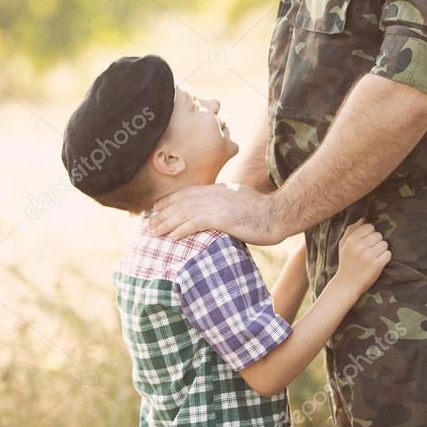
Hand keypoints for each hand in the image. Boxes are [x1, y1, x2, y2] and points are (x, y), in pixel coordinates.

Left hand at [146, 183, 279, 244]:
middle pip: (182, 202)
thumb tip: (216, 214)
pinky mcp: (223, 218)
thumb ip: (226, 204)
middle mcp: (216, 194)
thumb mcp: (241, 202)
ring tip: (153, 233)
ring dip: (167, 223)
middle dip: (163, 213)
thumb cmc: (264, 213)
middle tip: (148, 224)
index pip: (188, 193)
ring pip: (185, 212)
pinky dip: (182, 230)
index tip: (155, 208)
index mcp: (220, 189)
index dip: (170, 201)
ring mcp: (219, 205)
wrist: (278, 214)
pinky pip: (197, 223)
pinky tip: (172, 237)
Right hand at [334, 218, 390, 296]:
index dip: (370, 234)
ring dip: (381, 250)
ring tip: (374, 257)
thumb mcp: (343, 245)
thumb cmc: (346, 263)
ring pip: (384, 244)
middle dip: (376, 242)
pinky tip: (378, 263)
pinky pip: (388, 254)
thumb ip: (351, 230)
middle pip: (378, 235)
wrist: (346, 285)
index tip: (367, 243)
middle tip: (370, 252)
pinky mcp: (377, 265)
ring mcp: (368, 256)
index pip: (369, 227)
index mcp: (351, 240)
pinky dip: (385, 258)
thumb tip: (362, 219)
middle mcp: (360, 246)